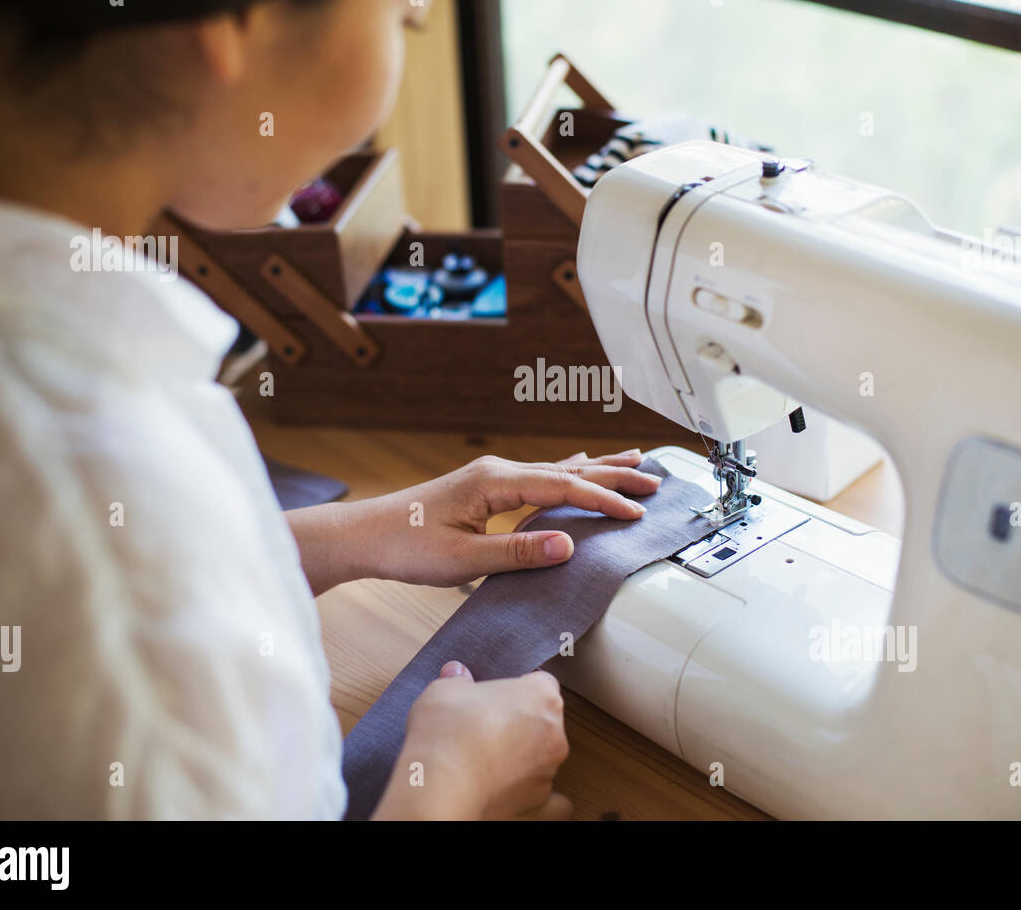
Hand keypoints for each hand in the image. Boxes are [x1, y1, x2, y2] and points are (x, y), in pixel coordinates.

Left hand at [357, 449, 660, 586]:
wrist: (364, 536)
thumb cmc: (406, 547)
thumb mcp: (462, 559)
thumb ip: (518, 552)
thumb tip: (568, 545)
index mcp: (496, 481)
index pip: (563, 487)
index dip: (603, 499)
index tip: (636, 512)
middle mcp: (498, 471)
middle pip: (569, 469)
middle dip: (614, 474)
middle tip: (656, 479)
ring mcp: (492, 477)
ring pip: (558, 469)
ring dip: (598, 468)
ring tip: (635, 461)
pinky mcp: (486, 487)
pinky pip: (541, 476)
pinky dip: (570, 473)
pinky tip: (579, 465)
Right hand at [371, 661, 571, 819]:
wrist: (440, 784)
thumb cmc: (447, 732)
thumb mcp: (444, 691)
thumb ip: (457, 681)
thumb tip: (456, 675)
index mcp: (540, 696)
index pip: (541, 684)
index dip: (518, 689)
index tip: (498, 697)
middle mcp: (553, 732)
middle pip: (545, 720)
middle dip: (522, 722)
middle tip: (487, 726)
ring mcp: (548, 769)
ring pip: (544, 757)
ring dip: (524, 756)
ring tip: (487, 759)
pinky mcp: (540, 801)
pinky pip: (553, 801)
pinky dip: (542, 797)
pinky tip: (522, 790)